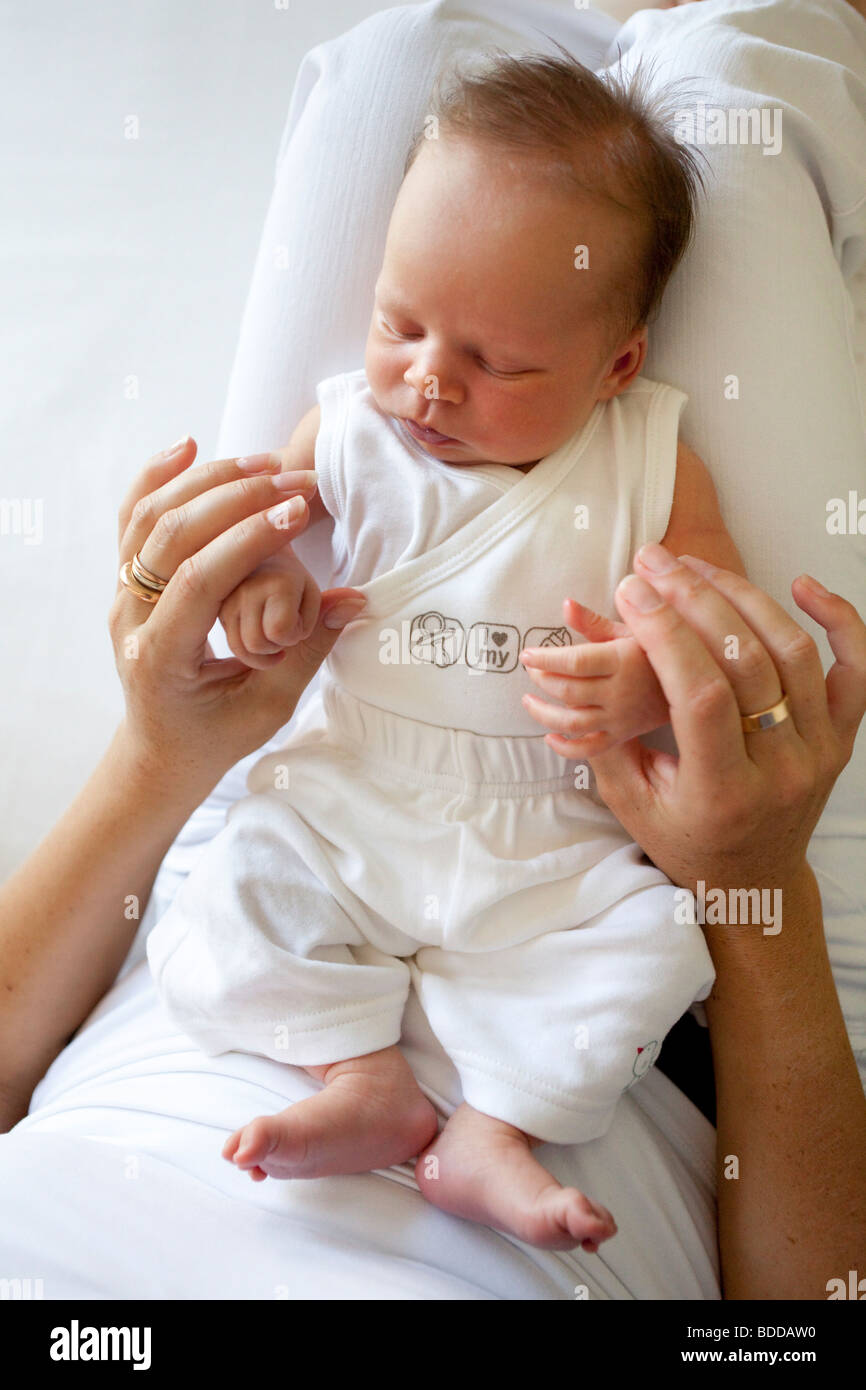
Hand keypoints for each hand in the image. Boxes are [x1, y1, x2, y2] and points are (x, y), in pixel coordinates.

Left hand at [110, 438, 365, 794]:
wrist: (160, 751)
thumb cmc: (216, 736)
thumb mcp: (268, 707)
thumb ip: (308, 651)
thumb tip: (354, 600)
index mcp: (159, 657)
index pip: (198, 580)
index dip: (250, 538)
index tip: (299, 512)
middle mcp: (130, 618)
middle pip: (171, 535)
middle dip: (238, 498)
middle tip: (296, 483)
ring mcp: (122, 595)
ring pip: (149, 516)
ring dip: (207, 481)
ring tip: (265, 466)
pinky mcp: (126, 580)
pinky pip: (133, 516)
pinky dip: (157, 476)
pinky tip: (189, 446)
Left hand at [519, 599, 668, 753]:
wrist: (695, 683)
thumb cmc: (657, 649)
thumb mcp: (630, 629)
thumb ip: (594, 622)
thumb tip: (565, 605)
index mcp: (622, 661)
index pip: (575, 663)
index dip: (545, 659)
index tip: (526, 654)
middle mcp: (620, 693)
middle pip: (569, 691)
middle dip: (542, 680)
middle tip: (531, 669)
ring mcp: (620, 718)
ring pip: (573, 723)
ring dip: (543, 714)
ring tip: (528, 700)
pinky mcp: (622, 735)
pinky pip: (590, 749)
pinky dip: (566, 748)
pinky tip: (549, 737)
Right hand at [578, 543, 865, 894]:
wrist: (754, 880)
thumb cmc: (686, 841)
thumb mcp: (631, 804)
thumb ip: (606, 738)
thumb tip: (571, 665)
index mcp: (723, 793)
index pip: (702, 695)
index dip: (666, 635)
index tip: (632, 594)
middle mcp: (781, 770)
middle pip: (746, 662)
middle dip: (692, 600)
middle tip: (652, 563)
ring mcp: (820, 751)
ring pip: (793, 653)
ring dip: (742, 597)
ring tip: (696, 567)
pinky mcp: (841, 738)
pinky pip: (857, 669)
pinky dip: (839, 621)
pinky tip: (802, 585)